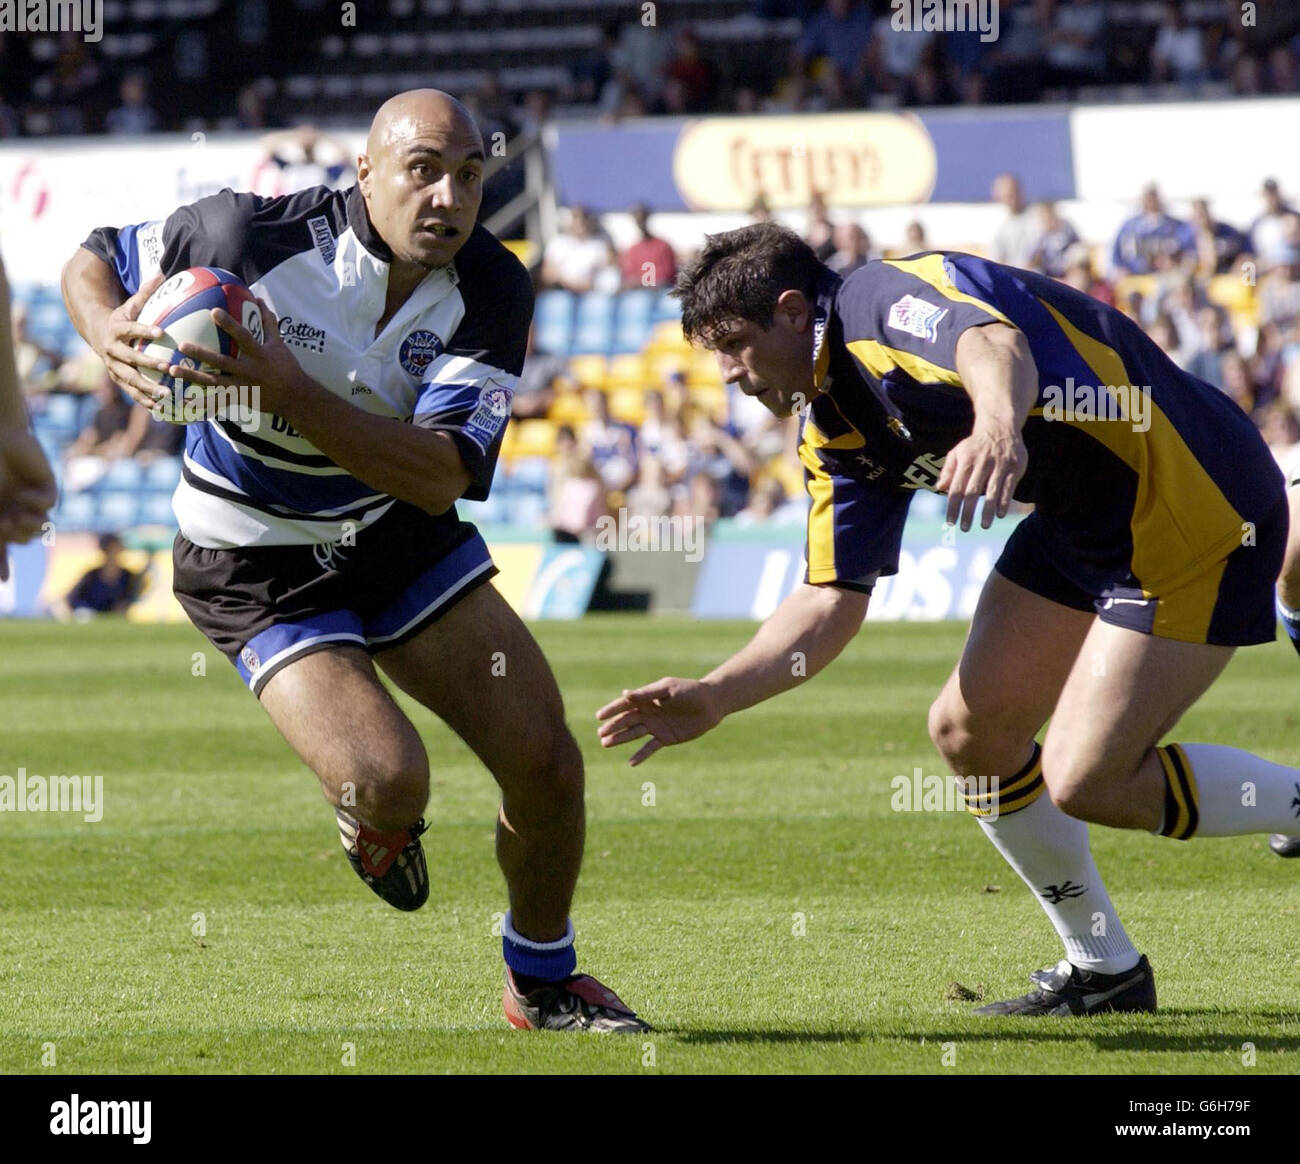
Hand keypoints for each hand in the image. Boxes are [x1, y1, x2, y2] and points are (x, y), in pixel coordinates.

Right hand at [0, 425, 56, 581]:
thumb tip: (5, 572)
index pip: (1, 545)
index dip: (2, 563)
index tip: (5, 582)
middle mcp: (14, 508)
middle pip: (23, 538)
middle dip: (14, 536)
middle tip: (4, 523)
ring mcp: (31, 499)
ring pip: (41, 527)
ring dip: (29, 526)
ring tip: (15, 516)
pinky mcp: (48, 487)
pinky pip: (48, 506)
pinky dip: (35, 503)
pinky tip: (23, 493)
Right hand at [94, 272, 171, 408]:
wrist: (97, 333)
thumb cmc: (122, 317)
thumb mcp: (131, 304)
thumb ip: (147, 292)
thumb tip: (163, 270)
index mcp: (116, 329)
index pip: (130, 329)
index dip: (144, 330)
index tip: (161, 332)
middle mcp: (111, 349)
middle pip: (129, 358)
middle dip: (147, 363)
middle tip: (167, 365)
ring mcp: (113, 366)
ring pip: (130, 379)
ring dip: (147, 387)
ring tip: (166, 394)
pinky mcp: (118, 379)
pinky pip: (131, 392)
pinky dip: (145, 400)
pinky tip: (162, 409)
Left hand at [172, 300, 304, 414]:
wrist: (295, 397)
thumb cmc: (287, 367)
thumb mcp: (279, 343)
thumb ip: (267, 322)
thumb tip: (259, 299)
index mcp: (259, 354)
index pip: (243, 336)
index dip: (229, 324)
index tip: (214, 311)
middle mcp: (249, 370)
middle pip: (222, 361)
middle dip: (202, 354)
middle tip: (181, 345)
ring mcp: (243, 385)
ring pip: (214, 382)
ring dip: (192, 377)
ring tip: (172, 371)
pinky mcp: (240, 397)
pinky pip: (218, 401)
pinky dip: (202, 403)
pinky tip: (184, 402)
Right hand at [596, 677, 722, 765]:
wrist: (711, 704)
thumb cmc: (690, 691)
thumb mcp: (668, 689)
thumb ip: (647, 693)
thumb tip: (624, 693)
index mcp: (647, 699)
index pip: (625, 705)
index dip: (612, 710)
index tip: (599, 716)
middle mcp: (649, 713)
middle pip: (626, 721)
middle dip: (613, 727)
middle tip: (600, 734)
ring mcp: (656, 726)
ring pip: (634, 734)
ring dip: (620, 739)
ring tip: (605, 744)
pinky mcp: (666, 738)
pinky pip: (650, 748)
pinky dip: (641, 755)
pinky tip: (631, 763)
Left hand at [935, 425, 1026, 530]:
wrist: (1000, 428)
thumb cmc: (975, 446)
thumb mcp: (957, 452)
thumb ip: (948, 470)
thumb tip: (939, 488)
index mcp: (966, 461)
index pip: (956, 488)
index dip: (953, 506)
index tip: (950, 522)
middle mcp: (982, 463)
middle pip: (972, 491)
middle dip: (968, 512)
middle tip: (964, 528)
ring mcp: (999, 465)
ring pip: (992, 491)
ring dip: (988, 511)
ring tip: (984, 526)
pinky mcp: (1014, 467)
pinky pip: (1009, 487)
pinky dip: (1004, 502)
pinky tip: (1000, 515)